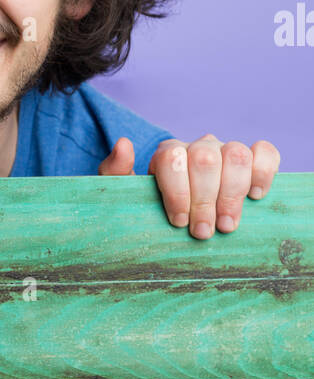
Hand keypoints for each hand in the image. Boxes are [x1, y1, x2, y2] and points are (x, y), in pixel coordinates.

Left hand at [98, 134, 279, 237]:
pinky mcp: (251, 160)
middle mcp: (198, 147)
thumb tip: (124, 146)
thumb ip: (115, 172)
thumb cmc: (152, 210)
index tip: (179, 222)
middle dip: (204, 200)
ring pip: (236, 154)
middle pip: (205, 159)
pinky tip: (256, 196)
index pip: (172, 157)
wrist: (177, 220)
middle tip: (202, 232)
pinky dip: (263, 171)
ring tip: (227, 225)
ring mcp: (226, 151)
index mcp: (168, 154)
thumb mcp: (124, 196)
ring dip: (232, 193)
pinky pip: (264, 153)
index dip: (177, 191)